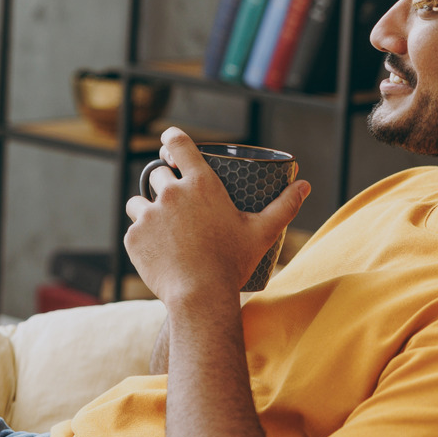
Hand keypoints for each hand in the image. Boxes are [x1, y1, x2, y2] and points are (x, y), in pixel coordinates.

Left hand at [124, 128, 309, 303]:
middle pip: (157, 173)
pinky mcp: (133, 237)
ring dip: (146, 209)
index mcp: (200, 183)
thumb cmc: (233, 263)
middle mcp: (170, 193)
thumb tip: (305, 185)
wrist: (200, 297)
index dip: (170, 139)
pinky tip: (154, 249)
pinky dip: (141, 238)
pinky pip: (132, 230)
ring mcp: (148, 214)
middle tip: (176, 203)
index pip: (177, 143)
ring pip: (138, 201)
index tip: (168, 144)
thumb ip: (285, 206)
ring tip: (161, 227)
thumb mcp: (263, 232)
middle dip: (163, 183)